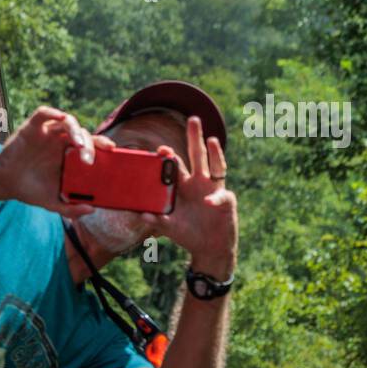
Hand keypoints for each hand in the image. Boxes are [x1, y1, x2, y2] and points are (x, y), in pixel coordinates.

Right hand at [0, 106, 112, 218]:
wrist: (6, 185)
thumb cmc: (31, 191)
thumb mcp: (53, 203)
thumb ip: (71, 208)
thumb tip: (92, 209)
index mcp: (69, 154)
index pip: (90, 144)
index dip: (102, 143)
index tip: (113, 150)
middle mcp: (60, 140)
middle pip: (81, 133)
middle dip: (88, 145)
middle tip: (88, 161)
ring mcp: (47, 133)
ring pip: (66, 120)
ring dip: (75, 130)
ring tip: (78, 144)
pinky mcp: (31, 127)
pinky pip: (43, 113)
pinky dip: (52, 112)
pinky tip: (60, 116)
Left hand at [140, 117, 236, 277]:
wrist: (208, 248)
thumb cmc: (188, 234)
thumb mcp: (170, 228)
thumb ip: (157, 220)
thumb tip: (141, 214)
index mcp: (183, 185)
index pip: (176, 165)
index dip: (170, 157)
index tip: (161, 149)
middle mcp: (199, 182)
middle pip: (198, 155)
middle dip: (196, 138)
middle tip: (193, 119)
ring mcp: (213, 189)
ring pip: (214, 166)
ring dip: (214, 152)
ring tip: (211, 139)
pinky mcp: (225, 200)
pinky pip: (219, 197)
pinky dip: (214, 199)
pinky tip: (208, 201)